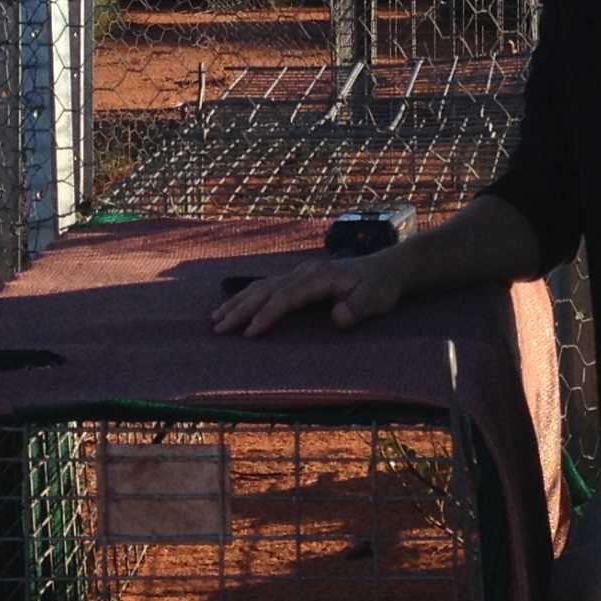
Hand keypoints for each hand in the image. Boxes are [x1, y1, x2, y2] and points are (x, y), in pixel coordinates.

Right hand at [208, 249, 409, 336]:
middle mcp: (304, 272)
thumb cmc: (379, 287)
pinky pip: (266, 286)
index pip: (287, 296)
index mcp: (319, 276)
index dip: (268, 313)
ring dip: (238, 302)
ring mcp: (298, 273)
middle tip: (219, 329)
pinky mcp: (297, 278)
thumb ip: (358, 308)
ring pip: (261, 286)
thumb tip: (338, 317)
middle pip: (266, 290)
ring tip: (215, 319)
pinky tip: (232, 306)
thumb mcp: (376, 299)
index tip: (250, 332)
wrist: (385, 268)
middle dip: (241, 309)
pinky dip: (246, 296)